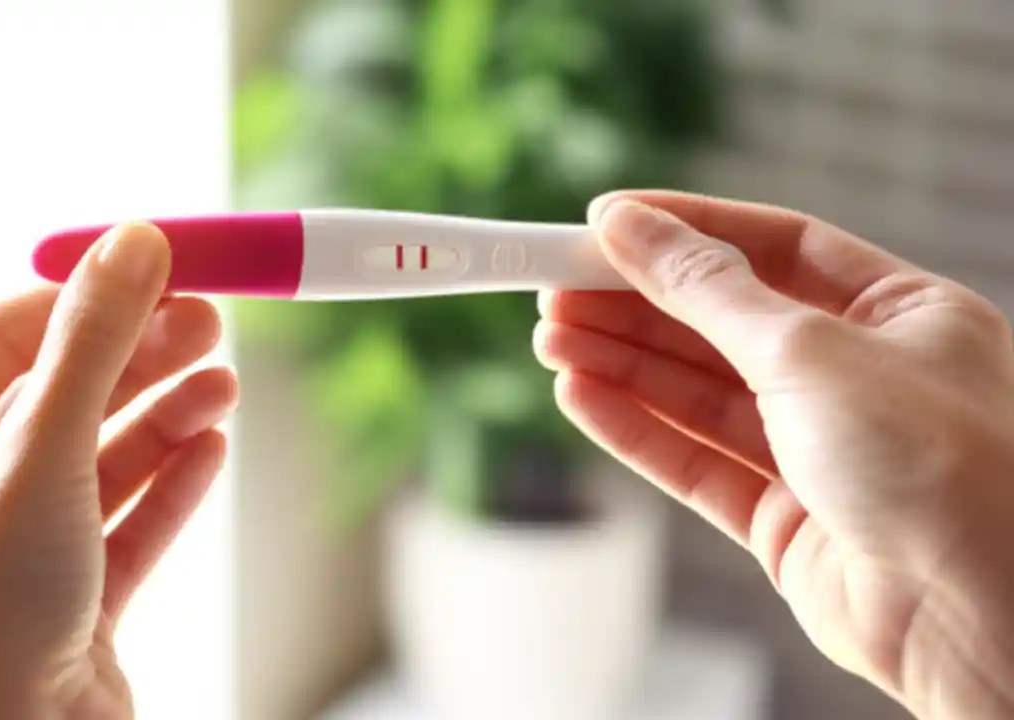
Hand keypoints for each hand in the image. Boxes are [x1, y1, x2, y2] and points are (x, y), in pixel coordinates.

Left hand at [0, 223, 237, 718]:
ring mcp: (16, 549)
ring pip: (101, 459)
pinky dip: (171, 481)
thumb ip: (93, 344)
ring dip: (165, 418)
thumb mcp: (41, 454)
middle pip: (60, 397)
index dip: (74, 300)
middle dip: (137, 359)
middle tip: (209, 322)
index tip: (149, 265)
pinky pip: (127, 520)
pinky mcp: (73, 598)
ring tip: (224, 385)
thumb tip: (136, 241)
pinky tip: (213, 444)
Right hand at [534, 191, 1013, 718]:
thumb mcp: (808, 348)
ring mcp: (822, 451)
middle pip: (725, 322)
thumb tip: (630, 228)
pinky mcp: (785, 519)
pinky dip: (637, 429)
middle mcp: (863, 377)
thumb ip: (707, 291)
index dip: (687, 231)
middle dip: (638, 303)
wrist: (983, 617)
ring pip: (702, 394)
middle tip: (554, 285)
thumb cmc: (939, 462)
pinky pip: (698, 461)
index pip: (777, 247)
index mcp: (902, 313)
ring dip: (623, 363)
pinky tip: (580, 396)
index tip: (606, 221)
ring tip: (550, 337)